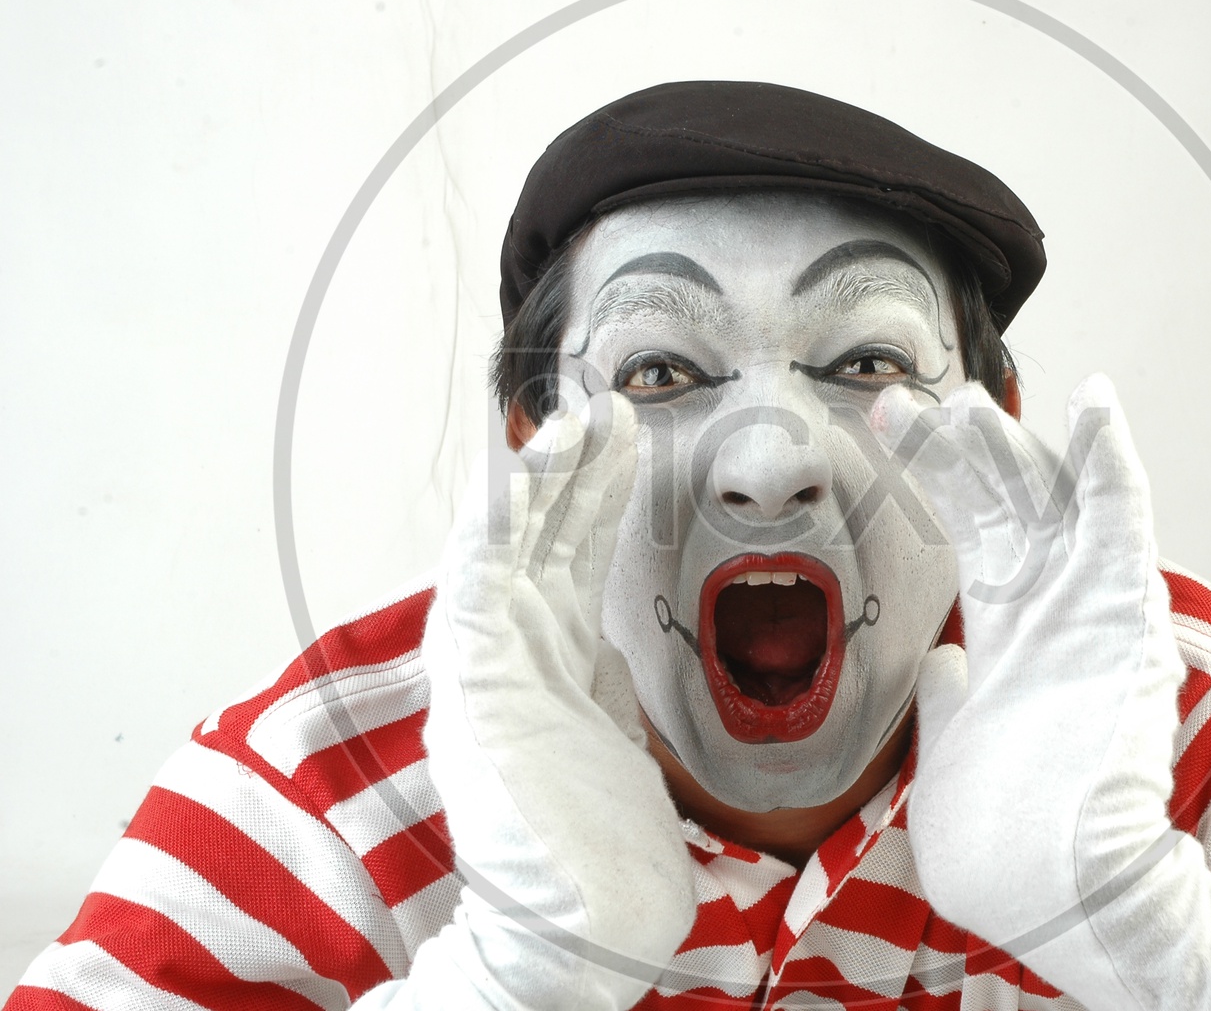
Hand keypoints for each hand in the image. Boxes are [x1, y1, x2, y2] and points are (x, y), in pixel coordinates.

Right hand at [356, 393, 694, 1009]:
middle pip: (542, 534)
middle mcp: (513, 652)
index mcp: (551, 662)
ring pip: (508, 541)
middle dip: (575, 464)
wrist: (593, 918)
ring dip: (538, 473)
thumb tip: (617, 639)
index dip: (597, 491)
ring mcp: (488, 664)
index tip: (628, 436)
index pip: (570, 553)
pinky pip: (475, 577)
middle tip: (609, 400)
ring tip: (576, 413)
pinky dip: (492, 517)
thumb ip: (607, 679)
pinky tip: (515, 463)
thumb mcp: (617, 732)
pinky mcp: (474, 681)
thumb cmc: (608, 842)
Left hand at [873, 375, 1210, 1010]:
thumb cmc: (1002, 842)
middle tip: (905, 394)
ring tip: (966, 391)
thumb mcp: (953, 751)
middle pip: (1001, 501)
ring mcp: (1086, 609)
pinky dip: (1113, 460)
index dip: (932, 472)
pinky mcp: (1122, 619)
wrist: (1052, 889)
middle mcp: (1049, 610)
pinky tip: (1097, 398)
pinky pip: (1123, 523)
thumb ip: (949, 696)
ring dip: (1009, 440)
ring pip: (1049, 498)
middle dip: (953, 444)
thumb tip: (939, 659)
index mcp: (1009, 635)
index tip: (886, 422)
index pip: (971, 530)